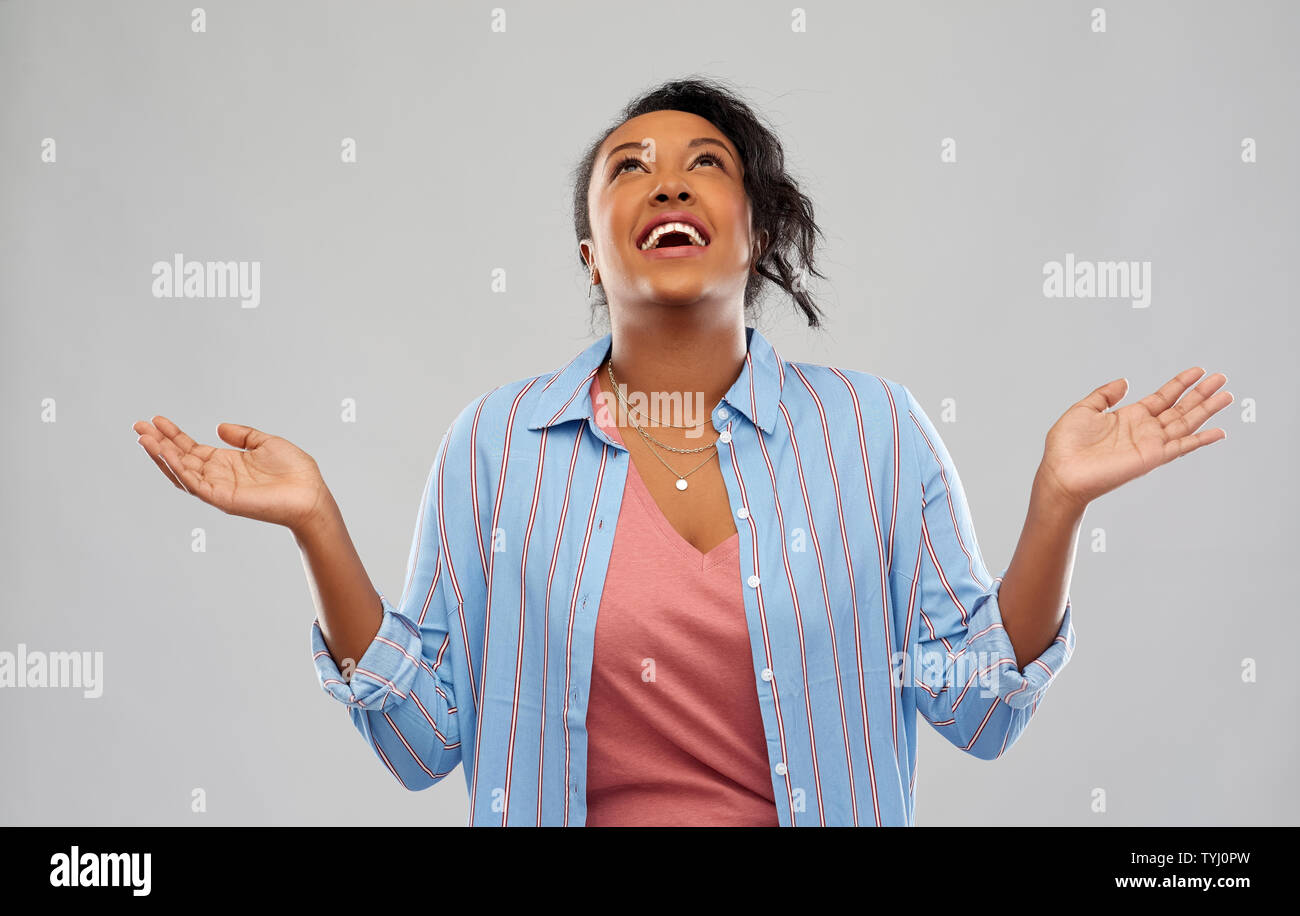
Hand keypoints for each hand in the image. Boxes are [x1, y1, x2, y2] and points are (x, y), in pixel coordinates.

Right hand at [132, 415, 329, 530]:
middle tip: (138, 426)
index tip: (155, 420)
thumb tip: (219, 427)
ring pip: (181, 472)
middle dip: (158, 443)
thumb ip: (243, 435)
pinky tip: (166, 453)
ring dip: (161, 456)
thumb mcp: (266, 443)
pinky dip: (178, 469)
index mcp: (226, 463)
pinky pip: (195, 483)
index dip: (173, 435)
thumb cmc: (295, 472)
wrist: (311, 494)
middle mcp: (218, 476)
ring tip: (144, 438)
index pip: (191, 448)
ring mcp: (218, 488)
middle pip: (180, 459)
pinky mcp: (223, 499)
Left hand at [1037, 367, 1231, 513]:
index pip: (1162, 397)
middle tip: (1221, 378)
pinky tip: (1219, 432)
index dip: (1180, 384)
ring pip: (1186, 423)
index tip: (1198, 371)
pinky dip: (1200, 440)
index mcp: (1129, 417)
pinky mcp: (1151, 458)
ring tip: (1227, 395)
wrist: (1061, 473)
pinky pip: (1181, 447)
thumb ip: (1105, 394)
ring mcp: (1150, 444)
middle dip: (1201, 393)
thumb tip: (1125, 381)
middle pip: (1180, 408)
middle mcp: (1144, 430)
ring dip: (1207, 410)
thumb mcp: (1084, 409)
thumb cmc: (1066, 446)